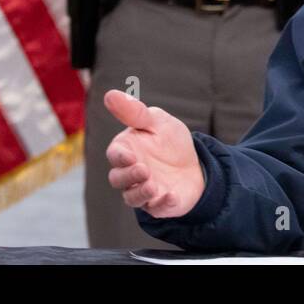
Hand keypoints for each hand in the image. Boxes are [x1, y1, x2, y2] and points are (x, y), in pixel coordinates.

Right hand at [104, 90, 204, 218]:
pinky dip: (162, 204)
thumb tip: (109, 94)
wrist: (194, 164)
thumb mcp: (156, 121)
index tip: (129, 156)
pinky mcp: (159, 204)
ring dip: (141, 193)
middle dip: (129, 176)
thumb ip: (134, 112)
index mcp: (126, 151)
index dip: (119, 157)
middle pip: (118, 179)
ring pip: (132, 197)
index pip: (114, 155)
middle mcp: (130, 173)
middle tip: (144, 169)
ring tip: (154, 185)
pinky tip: (171, 196)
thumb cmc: (169, 141)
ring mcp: (143, 190)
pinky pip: (156, 209)